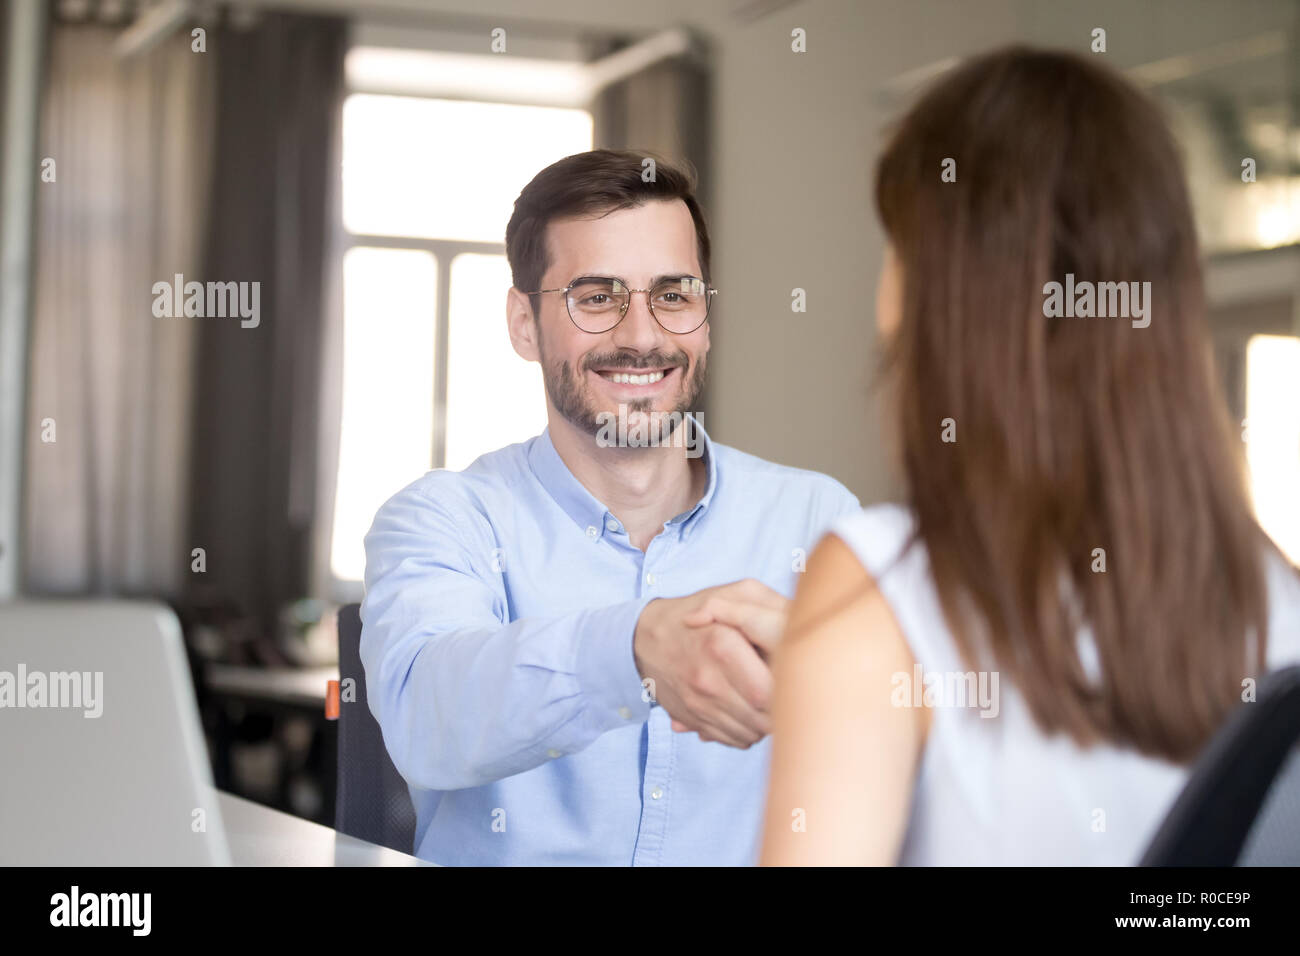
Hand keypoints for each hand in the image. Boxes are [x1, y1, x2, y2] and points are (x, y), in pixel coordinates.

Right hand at [633, 578, 789, 747]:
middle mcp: (707, 680)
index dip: (790, 694)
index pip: (767, 692)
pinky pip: (735, 741)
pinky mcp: (694, 721)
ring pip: (752, 734)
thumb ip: (772, 605)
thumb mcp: (735, 592)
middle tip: (794, 695)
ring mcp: (698, 705)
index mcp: (721, 645)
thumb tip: (802, 626)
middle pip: (763, 719)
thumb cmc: (699, 610)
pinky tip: (752, 711)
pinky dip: (751, 732)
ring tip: (773, 701)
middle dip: (785, 712)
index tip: (798, 682)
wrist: (646, 638)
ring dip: (770, 724)